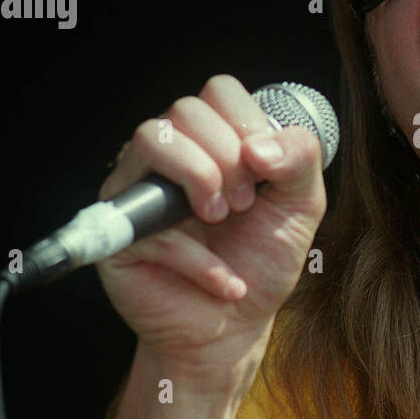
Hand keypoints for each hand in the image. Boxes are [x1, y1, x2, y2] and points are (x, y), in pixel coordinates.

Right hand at [96, 75, 326, 386]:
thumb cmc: (261, 260)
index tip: (265, 172)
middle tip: (244, 204)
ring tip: (220, 220)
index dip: (247, 124)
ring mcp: (139, 189)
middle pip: (185, 111)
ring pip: (152, 139)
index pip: (219, 91)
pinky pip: (147, 219)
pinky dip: (197, 256)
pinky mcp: (118, 231)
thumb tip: (259, 147)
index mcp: (214, 140)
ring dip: (199, 177)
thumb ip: (300, 158)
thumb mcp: (301, 205)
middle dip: (226, 157)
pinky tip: (223, 279)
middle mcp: (172, 156)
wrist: (236, 328)